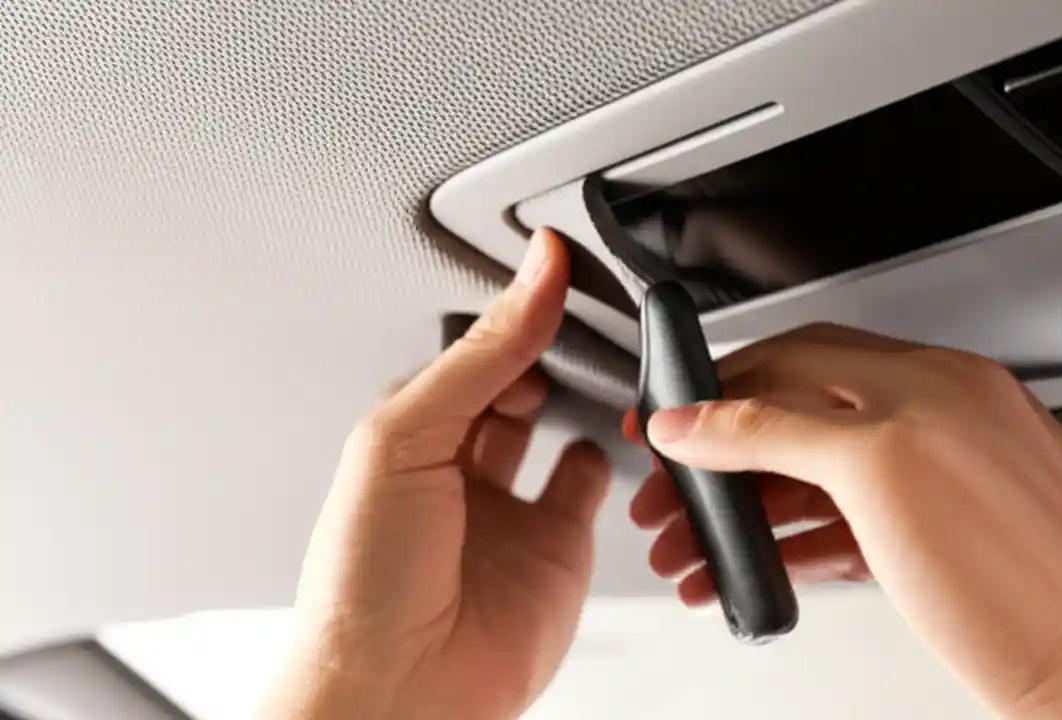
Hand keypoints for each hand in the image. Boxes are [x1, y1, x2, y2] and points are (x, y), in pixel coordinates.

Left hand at [259, 229, 610, 719]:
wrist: (398, 692)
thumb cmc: (363, 583)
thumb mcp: (408, 437)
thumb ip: (481, 356)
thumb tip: (534, 276)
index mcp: (410, 433)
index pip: (469, 351)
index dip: (511, 312)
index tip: (554, 267)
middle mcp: (460, 467)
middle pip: (515, 382)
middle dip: (546, 348)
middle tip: (583, 312)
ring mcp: (511, 509)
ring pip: (558, 424)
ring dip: (583, 393)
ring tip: (605, 359)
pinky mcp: (559, 549)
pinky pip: (592, 482)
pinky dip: (612, 452)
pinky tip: (615, 431)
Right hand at [626, 325, 1061, 718]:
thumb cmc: (1038, 592)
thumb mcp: (883, 480)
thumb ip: (778, 435)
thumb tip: (697, 421)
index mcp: (929, 382)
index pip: (792, 358)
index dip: (713, 389)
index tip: (660, 422)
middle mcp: (938, 421)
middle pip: (795, 419)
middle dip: (718, 461)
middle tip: (668, 502)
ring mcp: (944, 483)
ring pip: (817, 478)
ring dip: (748, 512)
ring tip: (697, 553)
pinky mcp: (947, 541)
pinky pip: (851, 524)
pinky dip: (796, 545)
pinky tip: (764, 571)